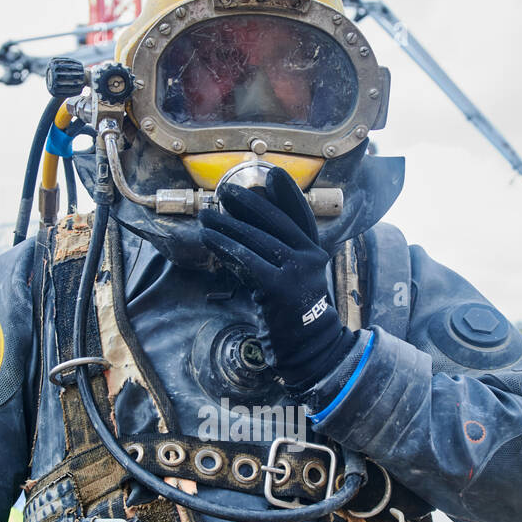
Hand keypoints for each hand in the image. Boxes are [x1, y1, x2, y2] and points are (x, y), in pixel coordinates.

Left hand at [199, 167, 354, 390]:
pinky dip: (225, 246)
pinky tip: (209, 237)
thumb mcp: (293, 279)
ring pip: (257, 239)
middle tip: (225, 192)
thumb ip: (280, 254)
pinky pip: (247, 260)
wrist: (307, 348)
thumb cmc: (293, 314)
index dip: (287, 193)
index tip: (272, 174)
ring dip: (227, 225)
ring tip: (206, 216)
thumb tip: (246, 228)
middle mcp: (310, 258)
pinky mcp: (279, 288)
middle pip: (276, 221)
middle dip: (249, 203)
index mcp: (316, 252)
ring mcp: (297, 272)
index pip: (301, 215)